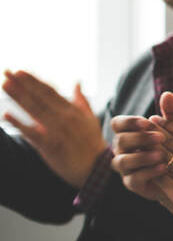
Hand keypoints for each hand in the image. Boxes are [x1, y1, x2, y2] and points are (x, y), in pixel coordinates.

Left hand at [2, 70, 106, 187]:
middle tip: (7, 72)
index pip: (50, 91)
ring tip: (5, 85)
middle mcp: (64, 118)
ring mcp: (57, 131)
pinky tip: (6, 115)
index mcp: (72, 111)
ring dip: (18, 98)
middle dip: (22, 84)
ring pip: (35, 111)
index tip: (20, 71)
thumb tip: (76, 82)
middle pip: (39, 98)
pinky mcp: (50, 146)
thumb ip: (81, 100)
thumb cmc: (92, 144)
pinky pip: (32, 133)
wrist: (96, 169)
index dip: (34, 81)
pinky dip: (19, 124)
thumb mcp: (91, 119)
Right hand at [109, 111, 172, 205]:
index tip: (148, 122)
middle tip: (160, 137)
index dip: (129, 122)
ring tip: (161, 155)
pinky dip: (148, 172)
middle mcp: (122, 150)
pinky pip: (134, 178)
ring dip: (141, 157)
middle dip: (139, 138)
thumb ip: (170, 114)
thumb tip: (168, 93)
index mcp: (128, 134)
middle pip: (119, 141)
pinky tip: (164, 168)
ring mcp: (125, 168)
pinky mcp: (132, 184)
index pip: (117, 123)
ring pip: (122, 161)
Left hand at [141, 92, 172, 238]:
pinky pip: (160, 177)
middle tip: (140, 126)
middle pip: (171, 141)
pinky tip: (139, 165)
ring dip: (148, 148)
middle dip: (153, 132)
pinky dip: (149, 169)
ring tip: (136, 143)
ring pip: (163, 157)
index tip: (155, 119)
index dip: (167, 125)